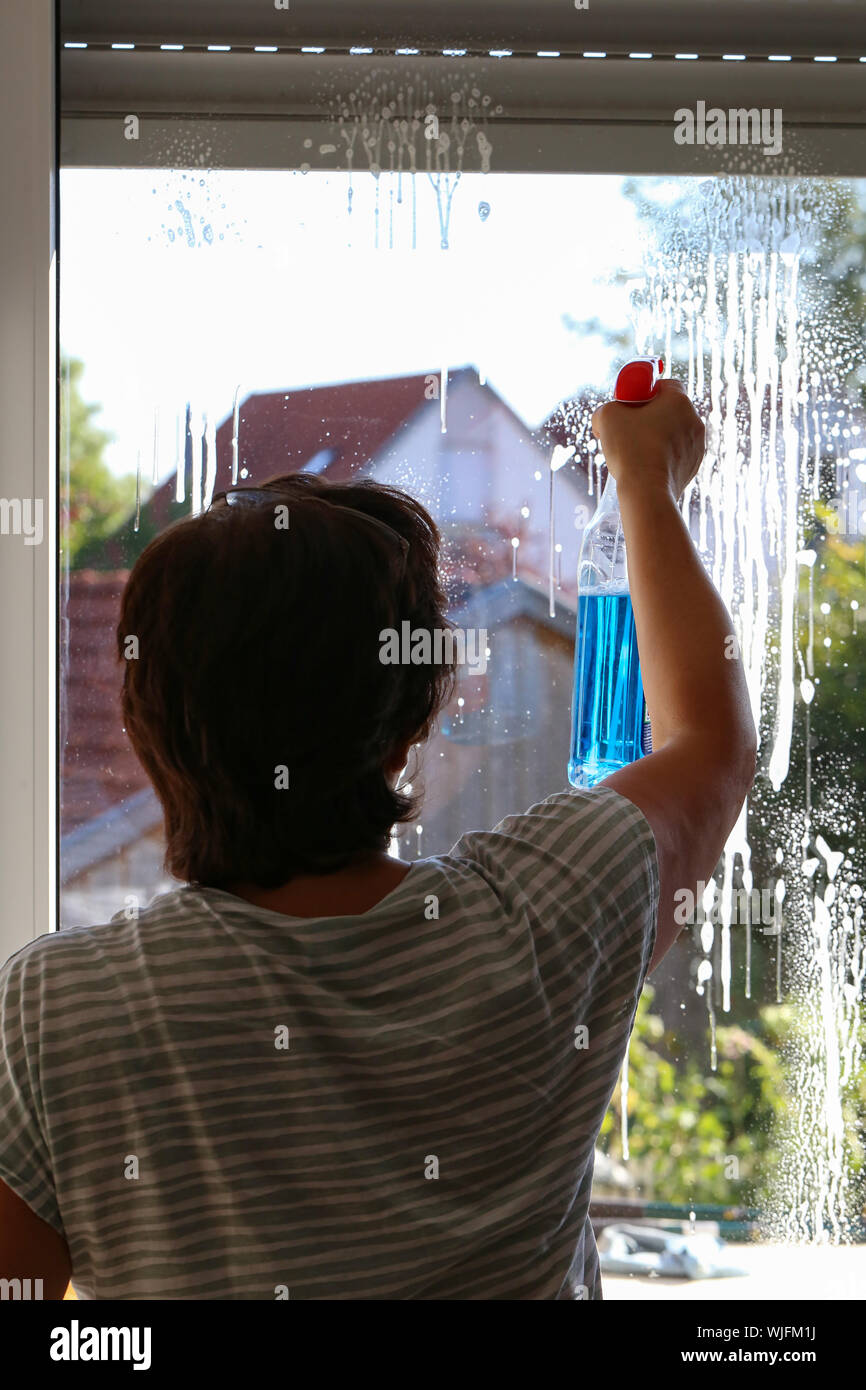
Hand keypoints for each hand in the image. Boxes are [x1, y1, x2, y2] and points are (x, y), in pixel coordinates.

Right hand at [591, 378, 704, 498]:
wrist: (647, 491)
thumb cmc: (630, 449)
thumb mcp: (607, 416)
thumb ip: (608, 407)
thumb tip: (608, 415)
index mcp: (679, 401)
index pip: (666, 384)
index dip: (646, 392)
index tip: (631, 405)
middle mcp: (694, 420)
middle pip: (669, 410)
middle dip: (649, 417)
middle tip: (628, 429)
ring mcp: (697, 445)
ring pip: (672, 433)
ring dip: (656, 438)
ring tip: (635, 452)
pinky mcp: (693, 467)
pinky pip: (675, 454)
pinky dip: (662, 457)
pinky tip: (645, 466)